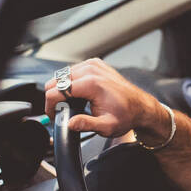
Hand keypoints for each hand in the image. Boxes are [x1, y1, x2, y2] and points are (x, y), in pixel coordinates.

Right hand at [43, 58, 163, 138]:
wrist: (140, 107)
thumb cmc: (126, 116)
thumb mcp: (106, 126)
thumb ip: (86, 125)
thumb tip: (69, 123)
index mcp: (92, 84)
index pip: (56, 91)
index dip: (50, 105)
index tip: (54, 115)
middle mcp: (91, 70)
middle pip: (56, 81)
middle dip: (54, 97)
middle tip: (62, 111)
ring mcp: (93, 65)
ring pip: (62, 75)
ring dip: (61, 89)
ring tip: (72, 104)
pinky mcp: (95, 64)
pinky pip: (73, 71)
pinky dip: (70, 82)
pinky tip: (78, 93)